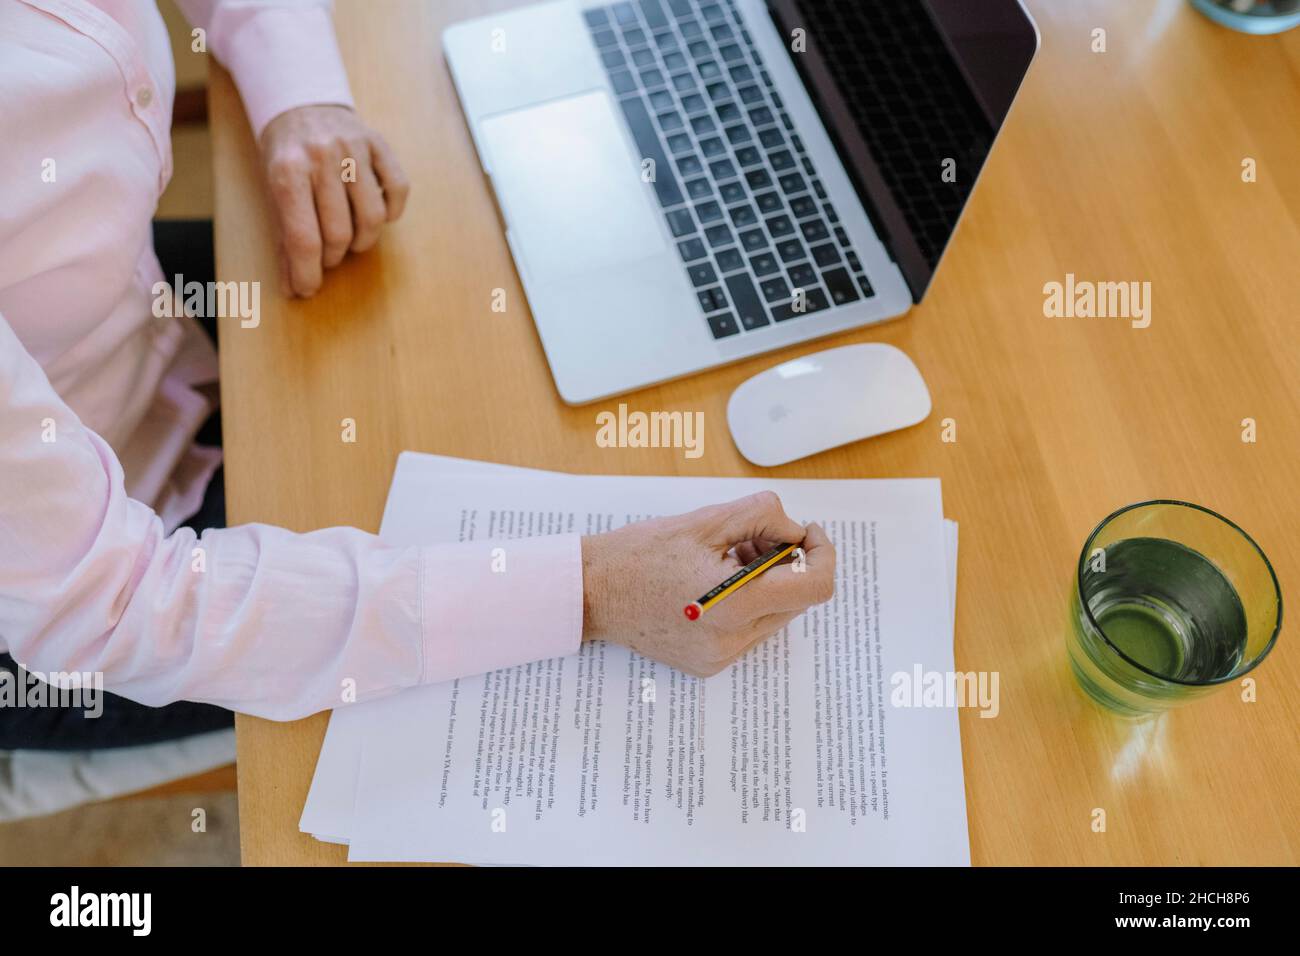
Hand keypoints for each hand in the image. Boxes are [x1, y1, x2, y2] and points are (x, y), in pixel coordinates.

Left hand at [260, 105, 410, 296]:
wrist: (301, 101)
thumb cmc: (286, 156)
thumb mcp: (273, 191)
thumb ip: (284, 238)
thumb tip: (294, 287)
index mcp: (288, 170)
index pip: (303, 238)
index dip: (307, 273)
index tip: (308, 290)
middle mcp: (322, 156)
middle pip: (339, 232)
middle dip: (333, 257)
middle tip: (327, 257)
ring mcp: (354, 147)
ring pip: (373, 217)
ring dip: (363, 241)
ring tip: (351, 240)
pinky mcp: (379, 143)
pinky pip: (398, 190)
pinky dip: (392, 212)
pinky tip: (377, 215)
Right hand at [581, 492, 834, 676]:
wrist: (589, 592)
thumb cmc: (639, 554)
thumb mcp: (706, 521)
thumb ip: (762, 517)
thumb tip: (796, 532)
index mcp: (734, 605)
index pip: (814, 587)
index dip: (822, 553)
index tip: (807, 532)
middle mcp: (731, 641)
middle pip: (796, 600)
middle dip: (785, 564)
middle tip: (750, 539)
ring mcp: (720, 658)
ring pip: (774, 616)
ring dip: (766, 584)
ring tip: (724, 559)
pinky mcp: (708, 664)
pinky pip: (748, 631)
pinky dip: (745, 604)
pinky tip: (711, 584)